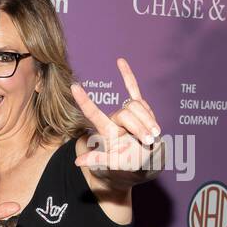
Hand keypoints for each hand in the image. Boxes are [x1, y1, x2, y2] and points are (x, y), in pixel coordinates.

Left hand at [71, 57, 162, 175]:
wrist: (146, 163)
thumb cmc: (128, 166)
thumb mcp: (113, 166)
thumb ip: (98, 161)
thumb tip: (78, 162)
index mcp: (107, 131)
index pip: (93, 113)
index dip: (85, 101)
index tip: (74, 87)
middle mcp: (115, 120)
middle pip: (126, 112)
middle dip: (140, 127)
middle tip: (147, 141)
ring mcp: (127, 114)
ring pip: (138, 106)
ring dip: (148, 121)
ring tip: (152, 137)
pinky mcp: (140, 109)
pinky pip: (134, 90)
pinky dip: (127, 76)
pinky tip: (120, 61)